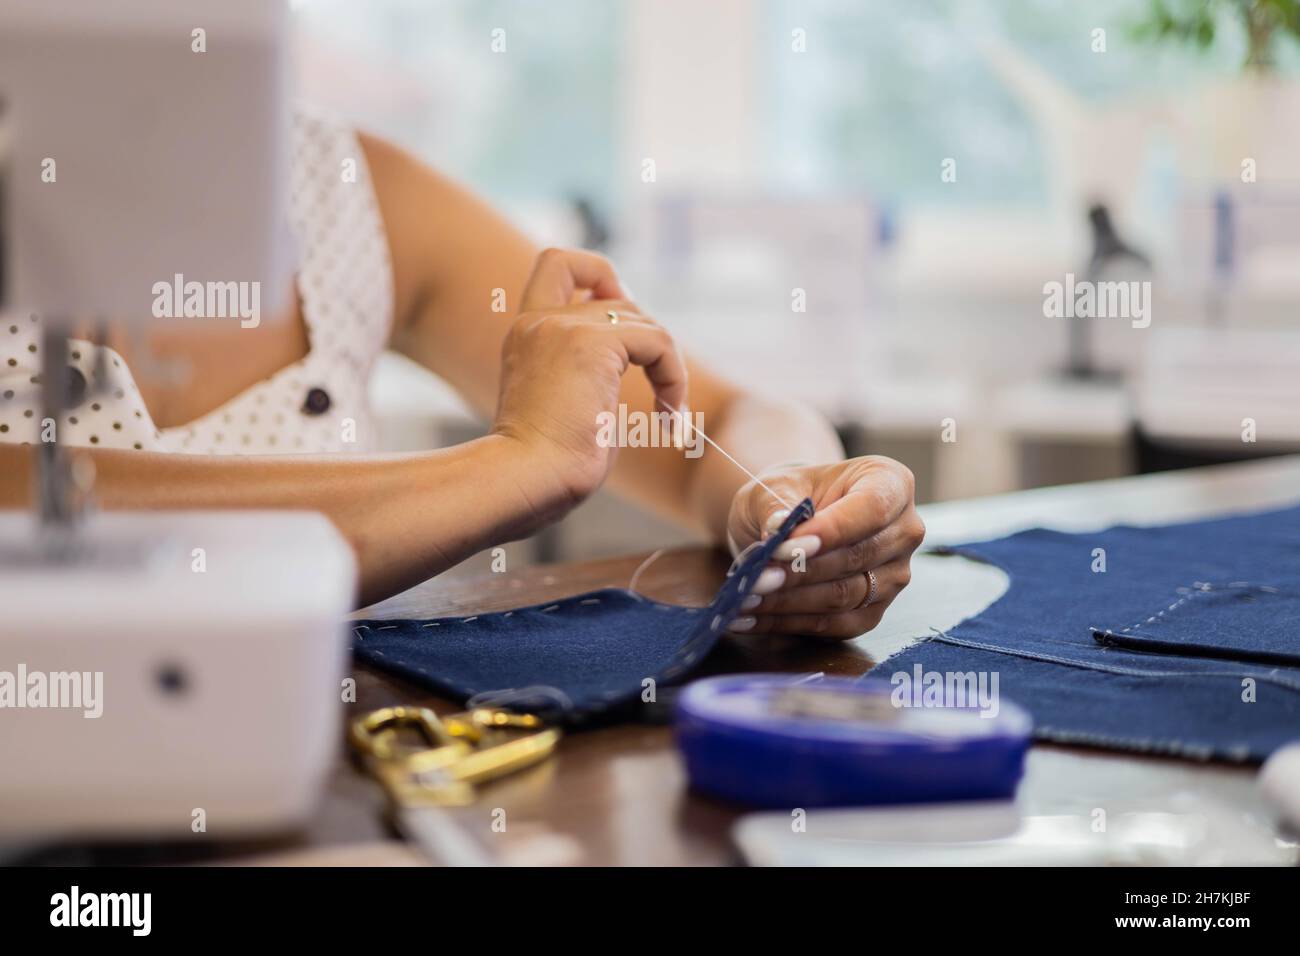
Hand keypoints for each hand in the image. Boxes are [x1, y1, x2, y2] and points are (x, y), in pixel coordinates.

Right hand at [491, 247, 687, 518]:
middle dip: (650, 342)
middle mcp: (540, 321)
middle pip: (619, 297)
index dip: (600, 275)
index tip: (622, 325)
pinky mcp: (592, 344)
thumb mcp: (567, 408)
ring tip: (668, 416)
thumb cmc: (542, 469)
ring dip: (668, 368)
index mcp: (526, 334)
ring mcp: (563, 327)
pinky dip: (673, 377)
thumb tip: (641, 364)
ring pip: (643, 320)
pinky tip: (668, 418)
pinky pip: (658, 342)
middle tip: (662, 395)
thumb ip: (591, 375)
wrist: (524, 480)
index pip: (559, 264)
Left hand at [723, 456, 923, 638]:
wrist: (789, 520)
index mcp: (890, 483)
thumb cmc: (788, 494)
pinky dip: (790, 623)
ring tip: (747, 598)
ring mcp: (893, 575)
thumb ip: (777, 506)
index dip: (831, 531)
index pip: (871, 509)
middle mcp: (904, 530)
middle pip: (858, 557)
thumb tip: (778, 531)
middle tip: (756, 579)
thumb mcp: (774, 486)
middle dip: (801, 572)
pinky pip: (835, 624)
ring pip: (846, 595)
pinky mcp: (874, 611)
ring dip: (791, 601)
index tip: (787, 546)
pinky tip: (753, 618)